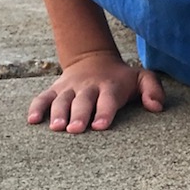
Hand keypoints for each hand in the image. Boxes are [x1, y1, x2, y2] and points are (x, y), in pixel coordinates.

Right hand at [27, 52, 164, 132]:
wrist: (93, 59)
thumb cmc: (121, 78)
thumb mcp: (141, 78)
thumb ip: (153, 90)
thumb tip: (157, 107)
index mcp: (109, 86)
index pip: (108, 99)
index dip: (104, 111)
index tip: (101, 125)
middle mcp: (88, 87)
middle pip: (82, 101)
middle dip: (79, 114)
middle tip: (76, 130)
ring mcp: (70, 88)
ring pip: (62, 100)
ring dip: (58, 113)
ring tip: (56, 128)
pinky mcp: (55, 90)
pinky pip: (43, 97)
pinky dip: (36, 107)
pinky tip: (32, 121)